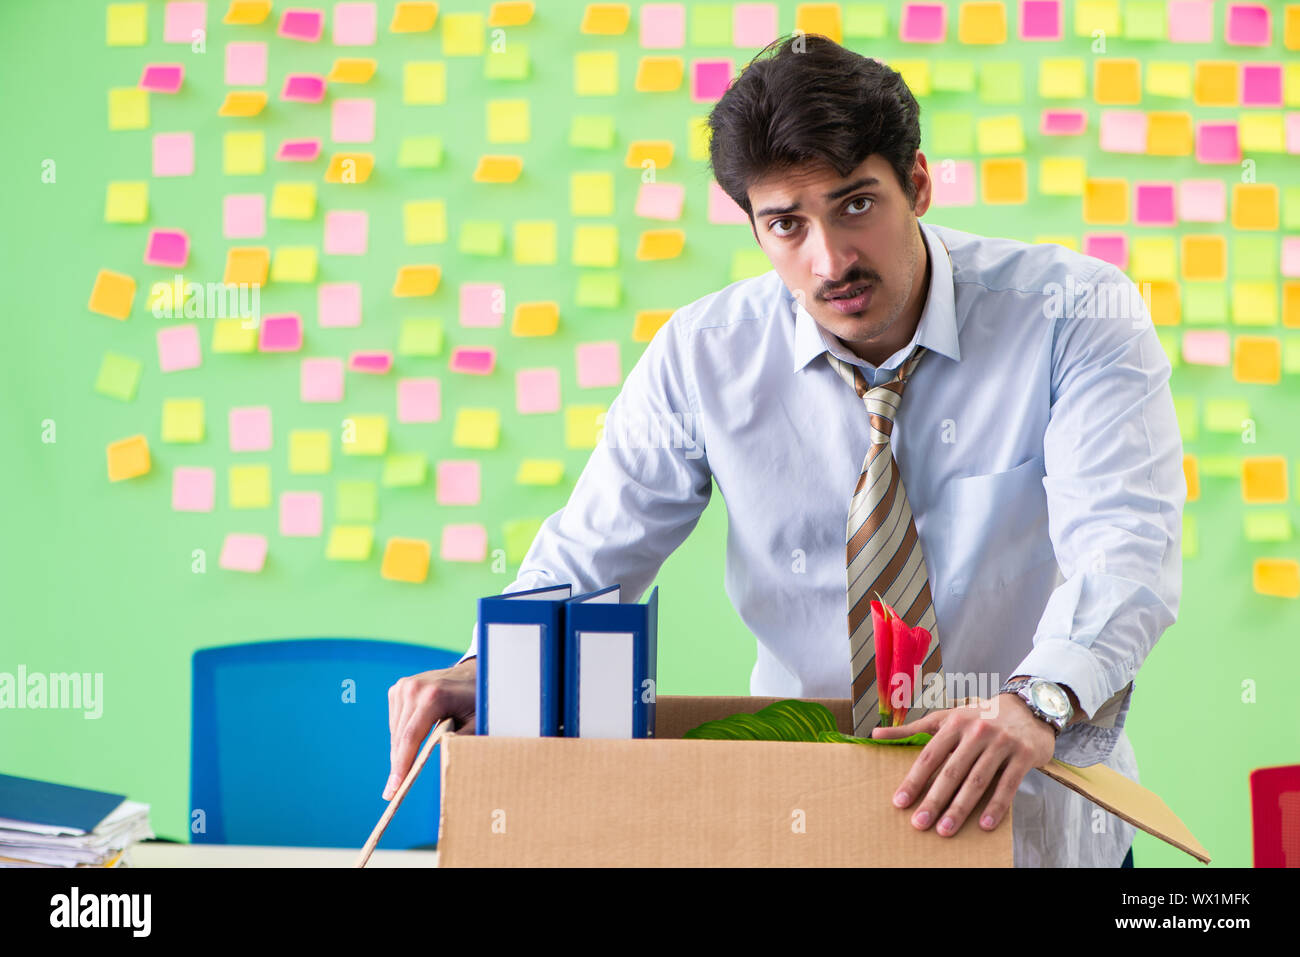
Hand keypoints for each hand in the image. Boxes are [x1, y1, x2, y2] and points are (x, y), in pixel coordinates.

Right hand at [385, 659, 476, 799]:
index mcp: (433, 696)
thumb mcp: (476, 722)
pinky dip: (400, 736)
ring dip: (398, 752)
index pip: (411, 737)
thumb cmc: (476, 700)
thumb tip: (446, 763)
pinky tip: (410, 745)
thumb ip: (461, 741)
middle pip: (400, 737)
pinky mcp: (399, 689)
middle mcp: (414, 689)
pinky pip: (395, 721)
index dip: (401, 765)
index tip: (394, 789)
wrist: (471, 674)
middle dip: (397, 765)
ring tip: (402, 774)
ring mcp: (404, 686)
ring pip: (395, 731)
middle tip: (392, 792)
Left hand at [869, 694, 1056, 836]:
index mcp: (954, 723)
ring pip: (977, 781)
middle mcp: (977, 731)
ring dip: (960, 808)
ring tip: (945, 829)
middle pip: (951, 771)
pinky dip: (996, 806)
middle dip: (934, 800)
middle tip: (919, 824)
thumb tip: (875, 735)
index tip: (900, 802)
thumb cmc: (980, 716)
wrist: (1029, 708)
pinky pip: (1007, 785)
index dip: (914, 780)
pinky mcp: (1023, 756)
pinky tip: (984, 824)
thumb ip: (913, 729)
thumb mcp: (947, 717)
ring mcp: (1001, 743)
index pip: (929, 756)